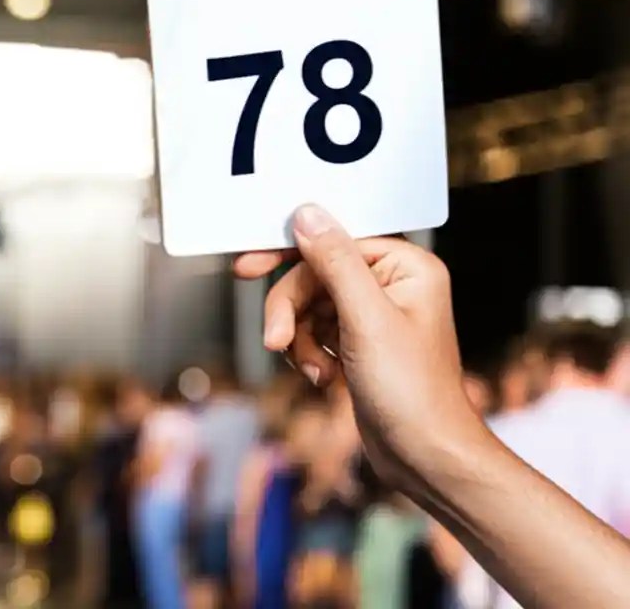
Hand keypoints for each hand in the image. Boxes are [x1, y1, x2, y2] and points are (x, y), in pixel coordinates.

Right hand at [233, 204, 478, 488]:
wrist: (426, 458)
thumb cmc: (412, 394)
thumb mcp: (366, 320)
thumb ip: (334, 262)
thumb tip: (307, 214)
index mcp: (406, 267)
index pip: (333, 241)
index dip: (288, 254)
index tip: (247, 268)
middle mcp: (392, 284)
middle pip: (313, 276)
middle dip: (291, 312)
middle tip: (276, 340)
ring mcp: (374, 315)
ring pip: (308, 307)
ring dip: (300, 339)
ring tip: (314, 371)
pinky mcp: (359, 343)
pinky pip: (314, 331)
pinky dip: (308, 354)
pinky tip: (323, 377)